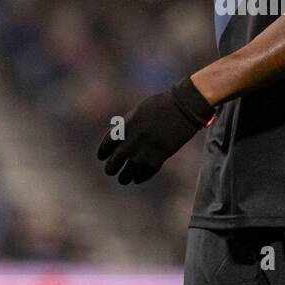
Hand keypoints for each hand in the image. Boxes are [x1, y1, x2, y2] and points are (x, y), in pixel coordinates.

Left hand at [96, 77, 214, 183]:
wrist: (182, 108)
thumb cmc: (161, 105)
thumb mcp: (138, 112)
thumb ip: (127, 127)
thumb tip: (120, 139)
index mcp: (124, 127)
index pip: (106, 145)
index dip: (103, 153)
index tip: (102, 157)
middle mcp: (131, 142)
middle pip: (113, 163)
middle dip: (111, 168)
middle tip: (111, 170)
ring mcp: (144, 152)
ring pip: (127, 174)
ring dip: (124, 177)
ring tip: (124, 179)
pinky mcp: (158, 159)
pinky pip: (145, 174)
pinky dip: (140, 177)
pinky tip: (138, 179)